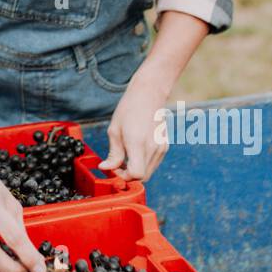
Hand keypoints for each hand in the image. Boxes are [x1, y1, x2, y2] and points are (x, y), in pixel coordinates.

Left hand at [98, 62, 173, 182]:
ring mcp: (161, 148)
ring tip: (125, 157)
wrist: (149, 94)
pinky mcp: (164, 147)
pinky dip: (143, 164)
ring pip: (148, 172)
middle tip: (117, 166)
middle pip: (142, 177)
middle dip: (128, 176)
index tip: (115, 169)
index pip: (136, 175)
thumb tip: (106, 168)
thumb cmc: (130, 108)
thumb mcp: (114, 130)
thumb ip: (113, 153)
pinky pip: (153, 164)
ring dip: (136, 170)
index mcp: (138, 143)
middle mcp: (153, 148)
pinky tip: (135, 152)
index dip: (123, 176)